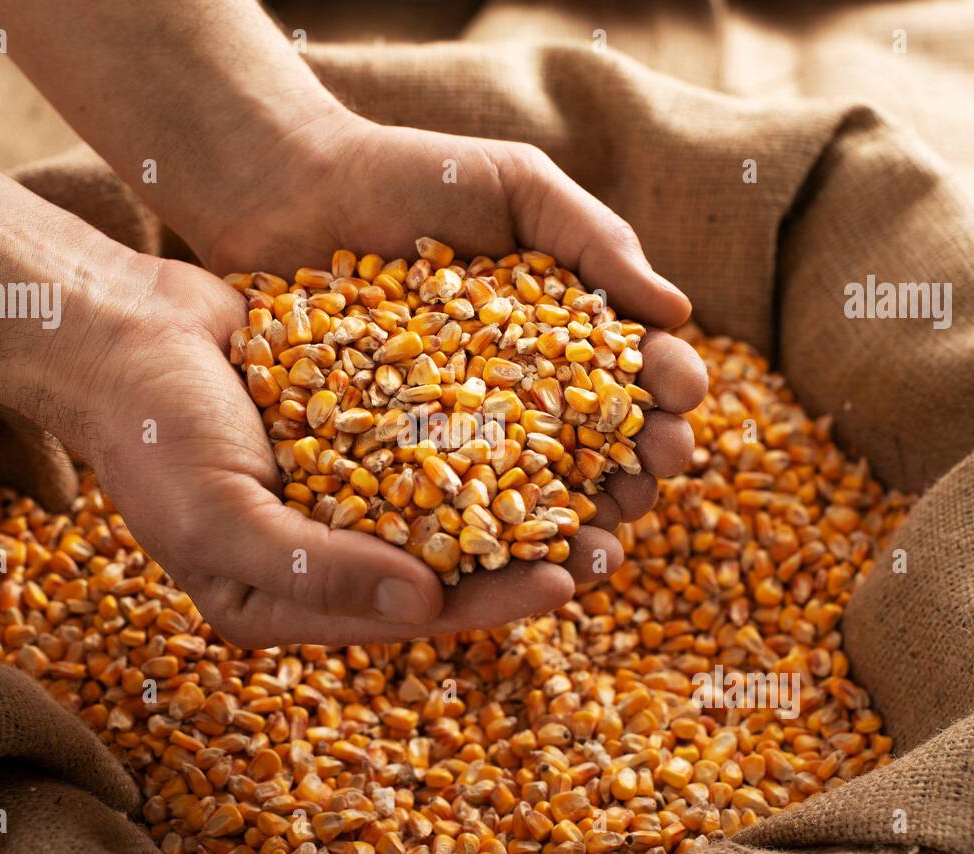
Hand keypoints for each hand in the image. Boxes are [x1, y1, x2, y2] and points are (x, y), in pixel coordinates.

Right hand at [81, 255, 637, 646]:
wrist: (119, 329)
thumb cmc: (152, 437)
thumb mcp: (222, 519)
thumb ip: (320, 572)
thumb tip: (426, 609)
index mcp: (292, 597)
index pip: (412, 614)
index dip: (492, 600)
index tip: (567, 578)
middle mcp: (329, 546)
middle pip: (448, 561)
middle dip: (528, 552)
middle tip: (614, 537)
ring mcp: (345, 481)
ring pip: (455, 494)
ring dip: (525, 484)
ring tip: (603, 472)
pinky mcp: (358, 417)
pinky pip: (434, 428)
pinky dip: (487, 420)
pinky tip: (551, 399)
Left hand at [198, 112, 709, 539]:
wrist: (291, 189)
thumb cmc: (413, 175)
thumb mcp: (516, 185)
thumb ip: (595, 238)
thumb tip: (679, 314)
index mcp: (562, 332)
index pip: (632, 372)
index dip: (667, 391)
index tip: (682, 402)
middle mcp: (520, 390)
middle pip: (595, 445)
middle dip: (637, 468)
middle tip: (654, 477)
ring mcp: (460, 428)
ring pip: (532, 490)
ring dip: (577, 524)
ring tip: (602, 546)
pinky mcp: (397, 454)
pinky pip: (446, 499)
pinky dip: (484, 534)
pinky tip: (511, 557)